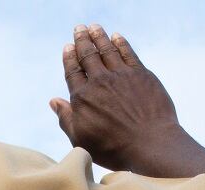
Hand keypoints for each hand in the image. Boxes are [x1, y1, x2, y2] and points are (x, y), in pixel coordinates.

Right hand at [50, 24, 181, 171]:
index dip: (69, 57)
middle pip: (88, 55)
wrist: (150, 144)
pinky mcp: (141, 75)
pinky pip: (128, 53)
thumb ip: (66, 118)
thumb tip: (54, 101)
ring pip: (107, 49)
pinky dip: (121, 43)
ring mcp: (121, 76)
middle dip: (82, 40)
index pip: (73, 71)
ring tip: (94, 27)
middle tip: (79, 28)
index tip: (68, 46)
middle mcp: (100, 81)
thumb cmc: (114, 148)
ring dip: (99, 36)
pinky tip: (117, 36)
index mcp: (83, 97)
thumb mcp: (81, 139)